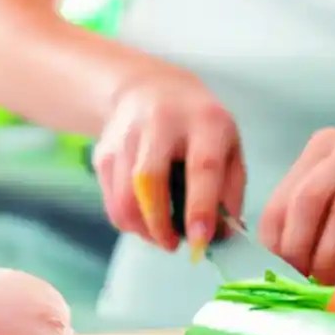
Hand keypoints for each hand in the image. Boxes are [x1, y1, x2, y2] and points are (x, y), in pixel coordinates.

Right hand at [90, 68, 245, 254]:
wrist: (149, 88)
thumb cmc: (198, 126)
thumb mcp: (229, 145)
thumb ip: (231, 189)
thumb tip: (221, 235)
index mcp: (204, 121)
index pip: (202, 167)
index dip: (201, 207)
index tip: (201, 240)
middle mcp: (161, 123)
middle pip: (149, 180)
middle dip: (160, 224)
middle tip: (174, 246)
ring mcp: (126, 136)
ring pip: (124, 196)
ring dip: (142, 228)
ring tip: (160, 236)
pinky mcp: (104, 152)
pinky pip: (111, 200)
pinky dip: (128, 220)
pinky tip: (145, 220)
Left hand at [259, 123, 334, 283]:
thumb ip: (307, 226)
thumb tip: (271, 266)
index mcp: (329, 143)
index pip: (287, 196)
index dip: (277, 241)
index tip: (280, 275)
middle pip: (312, 198)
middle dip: (301, 248)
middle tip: (303, 283)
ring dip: (332, 256)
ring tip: (328, 285)